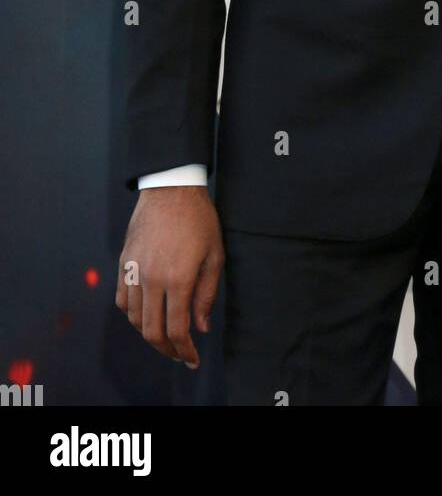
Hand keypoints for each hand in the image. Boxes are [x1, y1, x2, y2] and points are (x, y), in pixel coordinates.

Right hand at [116, 186, 223, 367]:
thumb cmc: (199, 220)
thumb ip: (206, 294)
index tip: (192, 358)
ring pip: (134, 319)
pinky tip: (145, 316)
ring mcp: (134, 271)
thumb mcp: (214, 255)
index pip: (176, 329)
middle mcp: (152, 279)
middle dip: (166, 349)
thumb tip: (201, 327)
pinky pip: (122, 300)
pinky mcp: (123, 263)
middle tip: (179, 354)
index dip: (184, 350)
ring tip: (164, 338)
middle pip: (152, 331)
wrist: (170, 188)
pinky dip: (132, 315)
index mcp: (178, 278)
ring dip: (148, 335)